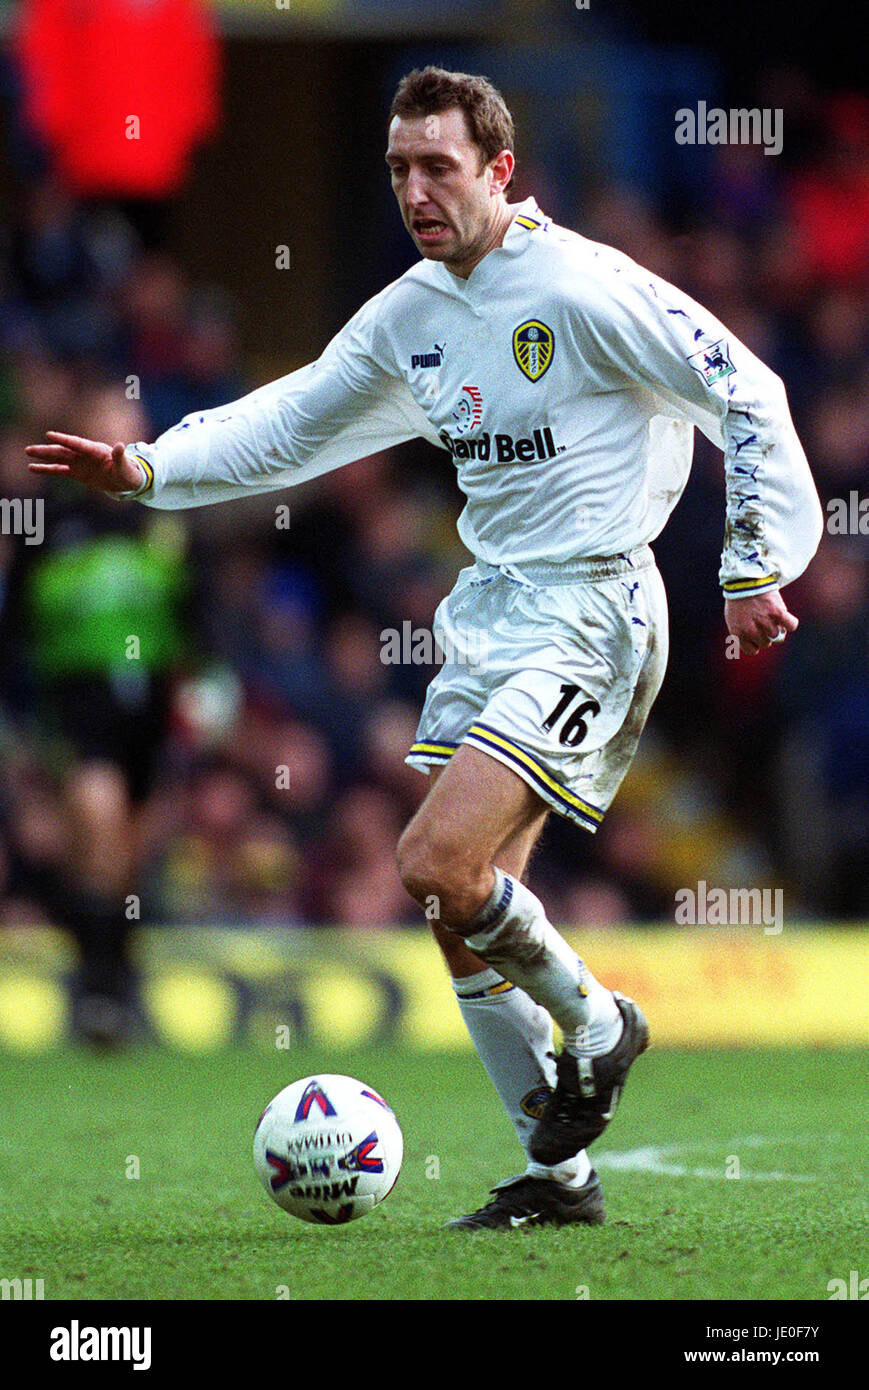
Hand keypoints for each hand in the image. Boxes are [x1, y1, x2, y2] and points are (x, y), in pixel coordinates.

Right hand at [24, 433, 143, 493]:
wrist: (127, 481)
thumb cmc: (128, 472)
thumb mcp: (126, 467)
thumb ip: (120, 457)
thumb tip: (119, 446)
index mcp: (96, 451)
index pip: (77, 444)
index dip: (64, 440)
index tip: (49, 435)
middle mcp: (85, 455)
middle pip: (63, 451)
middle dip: (47, 450)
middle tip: (29, 449)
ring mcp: (79, 463)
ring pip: (58, 458)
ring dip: (43, 456)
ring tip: (28, 453)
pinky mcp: (77, 473)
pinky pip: (59, 470)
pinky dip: (47, 469)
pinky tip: (33, 467)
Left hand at [725, 589, 797, 654]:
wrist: (744, 579)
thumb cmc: (739, 600)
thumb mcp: (732, 619)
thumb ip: (741, 634)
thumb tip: (756, 647)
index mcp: (738, 633)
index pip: (752, 650)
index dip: (756, 643)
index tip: (757, 634)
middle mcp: (750, 630)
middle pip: (766, 644)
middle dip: (767, 635)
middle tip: (765, 622)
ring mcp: (764, 621)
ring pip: (778, 637)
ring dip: (778, 628)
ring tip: (773, 617)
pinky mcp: (777, 612)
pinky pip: (791, 625)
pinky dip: (791, 623)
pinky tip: (785, 618)